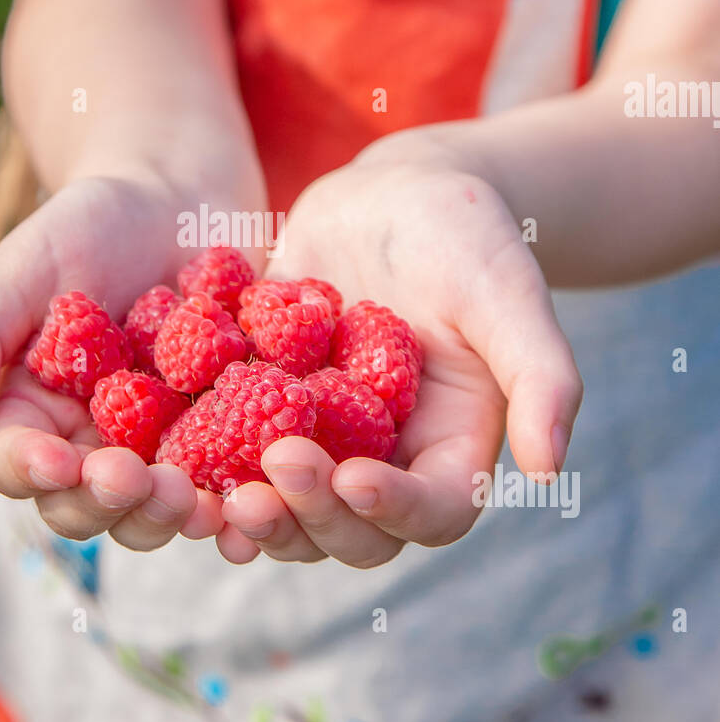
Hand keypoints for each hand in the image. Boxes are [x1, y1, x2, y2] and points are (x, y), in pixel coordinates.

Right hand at [0, 174, 243, 551]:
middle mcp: (92, 445)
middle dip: (110, 503)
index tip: (61, 462)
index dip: (35, 473)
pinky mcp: (225, 440)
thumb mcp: (23, 265)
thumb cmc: (89, 223)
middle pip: (88, 505)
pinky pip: (229, 483)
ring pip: (156, 510)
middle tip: (138, 480)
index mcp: (33, 413)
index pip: (17, 464)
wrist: (183, 196)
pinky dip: (239, 500)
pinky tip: (255, 500)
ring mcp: (159, 449)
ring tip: (199, 501)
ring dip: (172, 515)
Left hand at [218, 142, 582, 566]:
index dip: (395, 510)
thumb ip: (541, 374)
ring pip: (289, 509)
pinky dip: (206, 470)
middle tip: (264, 485)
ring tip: (213, 499)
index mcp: (450, 448)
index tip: (354, 479)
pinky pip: (234, 456)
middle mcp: (385, 460)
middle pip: (352, 530)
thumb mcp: (506, 293)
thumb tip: (553, 467)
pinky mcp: (266, 412)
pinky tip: (167, 464)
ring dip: (255, 516)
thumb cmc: (466, 233)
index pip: (433, 511)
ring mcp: (323, 442)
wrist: (394, 191)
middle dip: (309, 518)